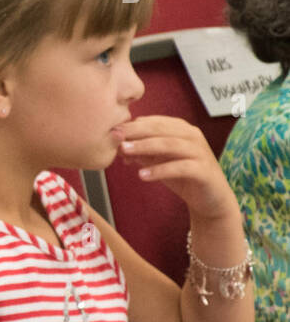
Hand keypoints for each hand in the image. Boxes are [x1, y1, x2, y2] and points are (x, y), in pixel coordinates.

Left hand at [116, 116, 237, 220]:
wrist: (209, 199)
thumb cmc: (182, 176)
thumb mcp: (158, 161)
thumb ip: (142, 152)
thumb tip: (119, 146)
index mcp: (182, 129)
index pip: (154, 122)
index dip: (132, 125)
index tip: (112, 131)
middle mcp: (192, 136)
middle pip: (160, 129)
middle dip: (135, 132)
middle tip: (115, 137)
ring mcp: (200, 152)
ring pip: (170, 144)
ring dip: (145, 147)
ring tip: (124, 152)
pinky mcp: (204, 171)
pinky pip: (181, 167)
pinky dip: (160, 170)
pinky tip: (142, 175)